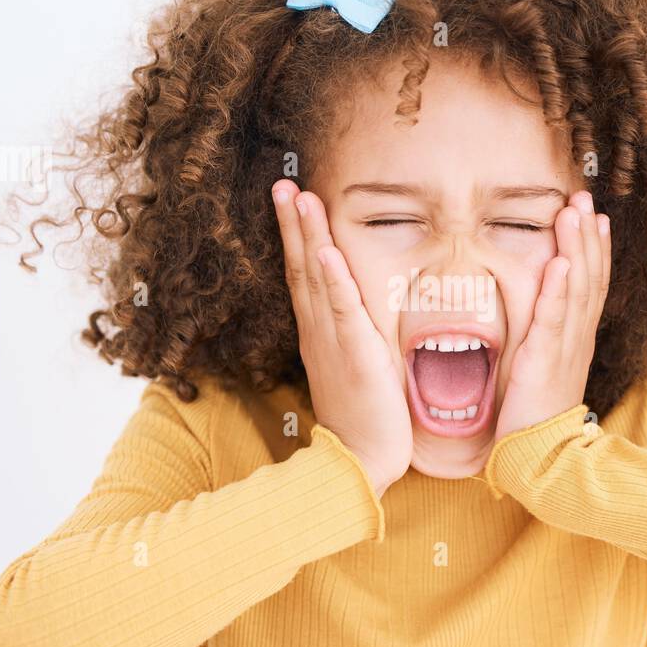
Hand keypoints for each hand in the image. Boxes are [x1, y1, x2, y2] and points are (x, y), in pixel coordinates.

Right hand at [272, 179, 412, 496]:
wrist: (361, 463)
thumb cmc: (364, 419)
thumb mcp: (353, 368)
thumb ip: (351, 338)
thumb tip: (356, 314)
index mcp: (319, 333)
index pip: (304, 274)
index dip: (297, 236)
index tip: (293, 200)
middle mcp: (319, 332)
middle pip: (300, 266)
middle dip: (292, 223)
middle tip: (283, 183)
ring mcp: (334, 341)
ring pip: (316, 278)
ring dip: (307, 236)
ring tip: (299, 197)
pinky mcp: (356, 355)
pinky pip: (343, 310)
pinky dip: (333, 278)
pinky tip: (325, 251)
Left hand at [493, 190, 609, 442]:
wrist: (545, 460)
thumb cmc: (538, 419)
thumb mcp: (548, 371)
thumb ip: (549, 341)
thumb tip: (544, 317)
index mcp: (578, 340)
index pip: (590, 284)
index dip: (594, 248)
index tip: (594, 214)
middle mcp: (577, 339)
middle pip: (588, 277)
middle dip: (586, 235)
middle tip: (583, 196)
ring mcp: (565, 349)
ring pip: (574, 289)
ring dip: (574, 247)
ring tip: (572, 213)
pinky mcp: (545, 362)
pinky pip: (553, 319)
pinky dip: (557, 288)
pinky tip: (559, 261)